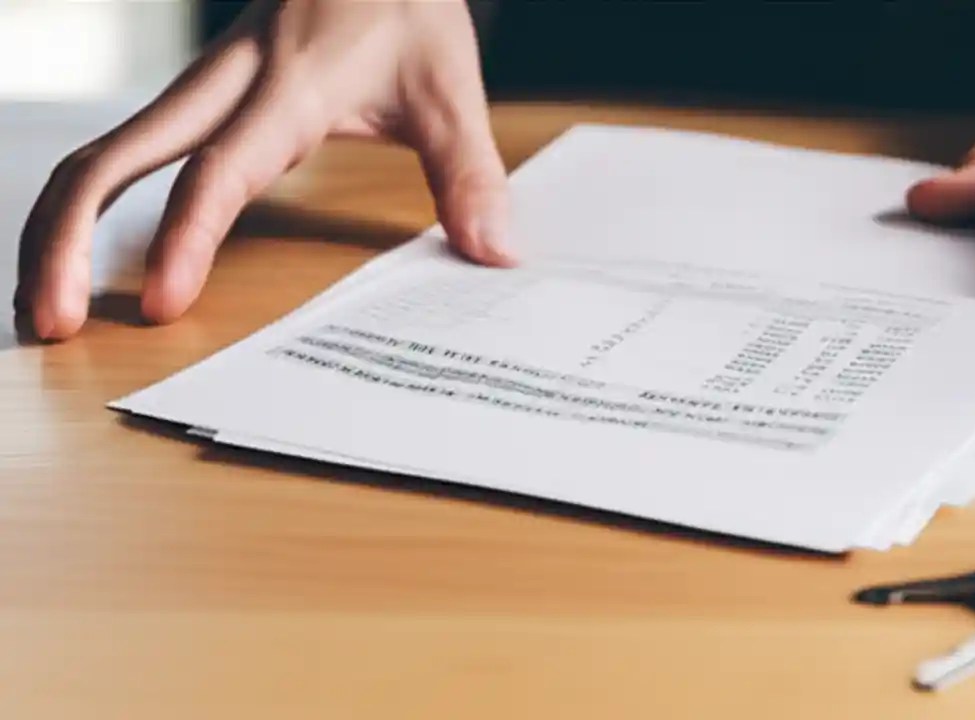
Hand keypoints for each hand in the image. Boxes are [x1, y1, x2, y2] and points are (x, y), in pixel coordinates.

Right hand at [16, 0, 510, 340]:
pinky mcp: (199, 103)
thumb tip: (495, 253)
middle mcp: (224, 89)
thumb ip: (469, 171)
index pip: (218, 169)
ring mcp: (200, 94)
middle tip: (52, 325)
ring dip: (59, 228)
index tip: (160, 301)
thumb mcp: (448, 86)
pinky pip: (123, 153)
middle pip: (111, 158)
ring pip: (100, 153)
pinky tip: (80, 258)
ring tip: (49, 308)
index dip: (185, 237)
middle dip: (66, 240)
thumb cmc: (406, 7)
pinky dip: (86, 207)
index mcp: (285, 88)